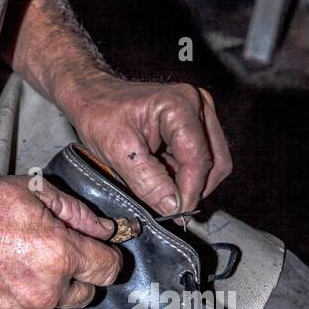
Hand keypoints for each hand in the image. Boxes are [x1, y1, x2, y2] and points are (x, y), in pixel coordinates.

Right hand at [0, 175, 122, 308]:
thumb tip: (105, 230)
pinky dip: (22, 298)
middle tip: (53, 250)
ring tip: (19, 260)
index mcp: (61, 256)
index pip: (109, 269)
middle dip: (78, 273)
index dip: (108, 255)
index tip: (98, 248)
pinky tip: (2, 275)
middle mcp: (47, 291)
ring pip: (56, 303)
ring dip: (49, 286)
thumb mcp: (33, 191)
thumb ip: (76, 212)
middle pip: (87, 292)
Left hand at [63, 74, 232, 216]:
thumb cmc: (100, 114)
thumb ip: (147, 181)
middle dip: (194, 188)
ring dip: (190, 181)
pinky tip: (161, 173)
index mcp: (179, 106)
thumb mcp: (116, 151)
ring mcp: (200, 112)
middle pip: (215, 162)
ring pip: (212, 162)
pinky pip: (202, 156)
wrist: (93, 95)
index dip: (189, 191)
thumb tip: (174, 207)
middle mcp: (197, 104)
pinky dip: (185, 172)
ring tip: (160, 185)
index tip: (175, 213)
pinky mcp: (196, 122)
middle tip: (170, 205)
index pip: (198, 159)